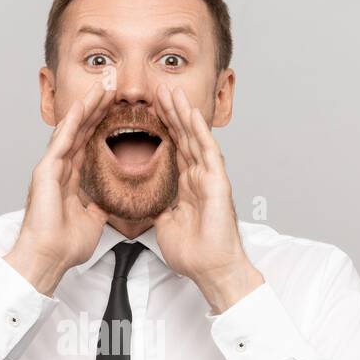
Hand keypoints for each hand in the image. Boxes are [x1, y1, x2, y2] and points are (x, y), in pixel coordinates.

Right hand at [5, 78, 115, 294]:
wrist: (49, 258)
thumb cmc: (64, 246)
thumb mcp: (92, 221)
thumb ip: (98, 206)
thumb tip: (108, 203)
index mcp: (71, 178)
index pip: (90, 143)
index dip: (104, 123)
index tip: (119, 107)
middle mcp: (60, 168)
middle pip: (82, 130)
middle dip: (97, 107)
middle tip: (113, 87)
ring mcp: (52, 167)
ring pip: (73, 129)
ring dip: (87, 106)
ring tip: (103, 87)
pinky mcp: (46, 171)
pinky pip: (62, 141)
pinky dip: (72, 122)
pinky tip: (83, 105)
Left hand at [153, 85, 262, 312]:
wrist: (209, 268)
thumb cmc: (193, 253)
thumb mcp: (164, 224)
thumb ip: (157, 207)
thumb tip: (141, 202)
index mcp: (186, 185)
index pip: (171, 149)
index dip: (160, 129)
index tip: (146, 111)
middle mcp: (199, 176)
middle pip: (182, 137)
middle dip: (169, 113)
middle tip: (156, 90)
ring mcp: (210, 177)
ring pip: (194, 138)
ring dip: (182, 114)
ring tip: (170, 92)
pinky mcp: (218, 181)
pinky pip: (207, 151)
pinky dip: (199, 131)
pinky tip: (190, 113)